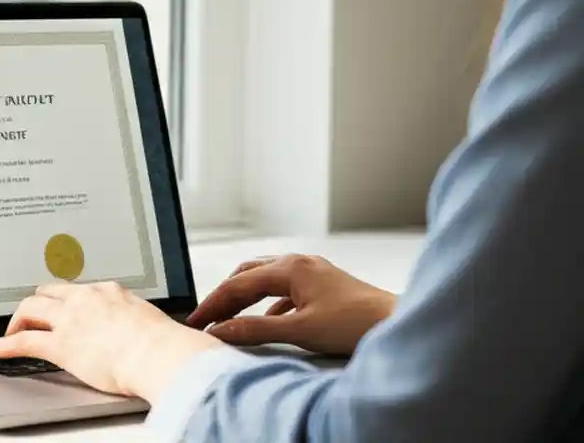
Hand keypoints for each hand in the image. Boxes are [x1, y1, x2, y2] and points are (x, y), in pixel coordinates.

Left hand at [0, 282, 222, 402]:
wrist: (162, 355)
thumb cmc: (164, 345)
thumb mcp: (149, 321)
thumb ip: (136, 320)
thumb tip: (144, 330)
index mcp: (109, 291)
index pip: (77, 289)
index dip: (64, 299)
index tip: (61, 306)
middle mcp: (86, 299)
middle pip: (48, 291)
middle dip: (37, 303)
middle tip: (31, 316)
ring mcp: (70, 320)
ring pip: (30, 308)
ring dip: (18, 319)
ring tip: (11, 332)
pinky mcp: (60, 345)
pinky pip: (22, 342)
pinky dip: (1, 346)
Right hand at [187, 254, 395, 355]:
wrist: (398, 324)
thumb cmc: (356, 324)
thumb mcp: (300, 330)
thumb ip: (257, 329)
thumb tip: (222, 330)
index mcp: (290, 268)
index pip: (238, 284)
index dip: (213, 303)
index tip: (196, 320)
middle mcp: (299, 263)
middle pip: (248, 274)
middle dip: (225, 296)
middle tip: (208, 317)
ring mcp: (313, 272)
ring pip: (265, 279)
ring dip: (245, 297)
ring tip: (230, 317)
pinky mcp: (323, 285)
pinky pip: (284, 289)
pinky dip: (267, 303)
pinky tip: (268, 320)